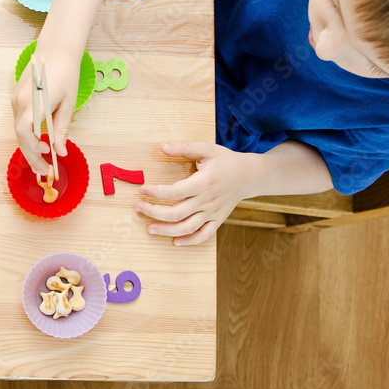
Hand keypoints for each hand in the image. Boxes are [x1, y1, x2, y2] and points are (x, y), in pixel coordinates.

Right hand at [11, 46, 80, 173]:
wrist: (56, 49)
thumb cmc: (66, 73)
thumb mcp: (68, 102)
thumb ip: (62, 128)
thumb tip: (61, 151)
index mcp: (34, 101)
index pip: (25, 131)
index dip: (33, 147)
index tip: (47, 154)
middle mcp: (19, 101)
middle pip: (20, 135)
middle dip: (31, 155)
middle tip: (44, 170)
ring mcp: (16, 100)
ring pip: (18, 130)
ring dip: (28, 147)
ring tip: (41, 163)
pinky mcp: (17, 99)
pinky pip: (19, 122)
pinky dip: (27, 136)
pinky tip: (38, 144)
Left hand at [136, 142, 261, 245]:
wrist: (250, 175)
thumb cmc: (225, 160)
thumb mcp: (206, 148)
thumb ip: (184, 148)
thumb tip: (162, 146)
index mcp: (204, 183)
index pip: (175, 191)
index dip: (156, 193)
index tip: (142, 190)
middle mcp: (208, 201)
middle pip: (177, 213)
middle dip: (154, 212)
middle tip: (138, 208)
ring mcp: (213, 213)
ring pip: (187, 228)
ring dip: (166, 230)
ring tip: (149, 228)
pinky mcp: (218, 220)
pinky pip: (204, 236)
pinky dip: (189, 241)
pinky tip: (175, 241)